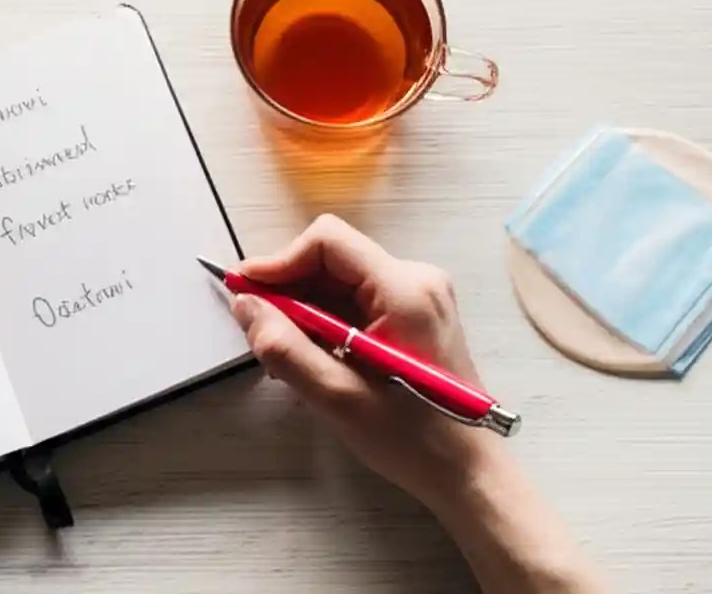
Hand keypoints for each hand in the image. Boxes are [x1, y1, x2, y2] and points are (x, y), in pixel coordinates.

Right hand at [233, 215, 604, 592]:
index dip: (279, 262)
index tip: (245, 292)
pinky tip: (316, 359)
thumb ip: (285, 349)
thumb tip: (245, 306)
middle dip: (288, 291)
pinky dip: (325, 323)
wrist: (466, 469)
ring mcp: (417, 295)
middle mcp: (416, 280)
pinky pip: (354, 300)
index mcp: (405, 291)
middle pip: (331, 259)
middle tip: (261, 334)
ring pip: (338, 281)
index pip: (328, 241)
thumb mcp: (338, 397)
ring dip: (304, 311)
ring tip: (289, 358)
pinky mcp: (413, 314)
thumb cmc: (414, 439)